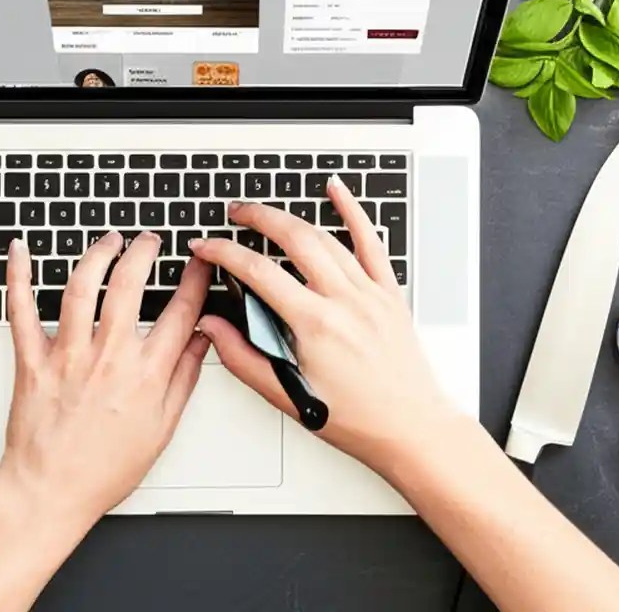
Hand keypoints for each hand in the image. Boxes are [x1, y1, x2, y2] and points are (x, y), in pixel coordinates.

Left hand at [0, 230, 212, 525]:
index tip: (198, 262)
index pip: (181, 313)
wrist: (50, 492)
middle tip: (149, 241)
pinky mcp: (32, 361)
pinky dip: (17, 276)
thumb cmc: (102, 470)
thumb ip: (184, 379)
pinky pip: (20, 310)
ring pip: (81, 287)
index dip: (194, 279)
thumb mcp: (162, 428)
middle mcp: (107, 358)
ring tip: (109, 240)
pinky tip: (21, 251)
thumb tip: (201, 343)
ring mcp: (67, 356)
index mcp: (145, 375)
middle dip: (143, 252)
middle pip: (130, 285)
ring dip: (97, 254)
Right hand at [189, 176, 459, 474]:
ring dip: (292, 217)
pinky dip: (354, 212)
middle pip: (294, 239)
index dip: (224, 253)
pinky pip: (371, 242)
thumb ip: (244, 358)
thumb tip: (213, 328)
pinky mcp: (389, 294)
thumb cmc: (357, 420)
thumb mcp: (288, 397)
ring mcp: (370, 294)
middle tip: (235, 215)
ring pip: (327, 238)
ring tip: (267, 213)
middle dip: (257, 219)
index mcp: (316, 326)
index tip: (206, 247)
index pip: (258, 273)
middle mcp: (345, 302)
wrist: (412, 428)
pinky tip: (337, 191)